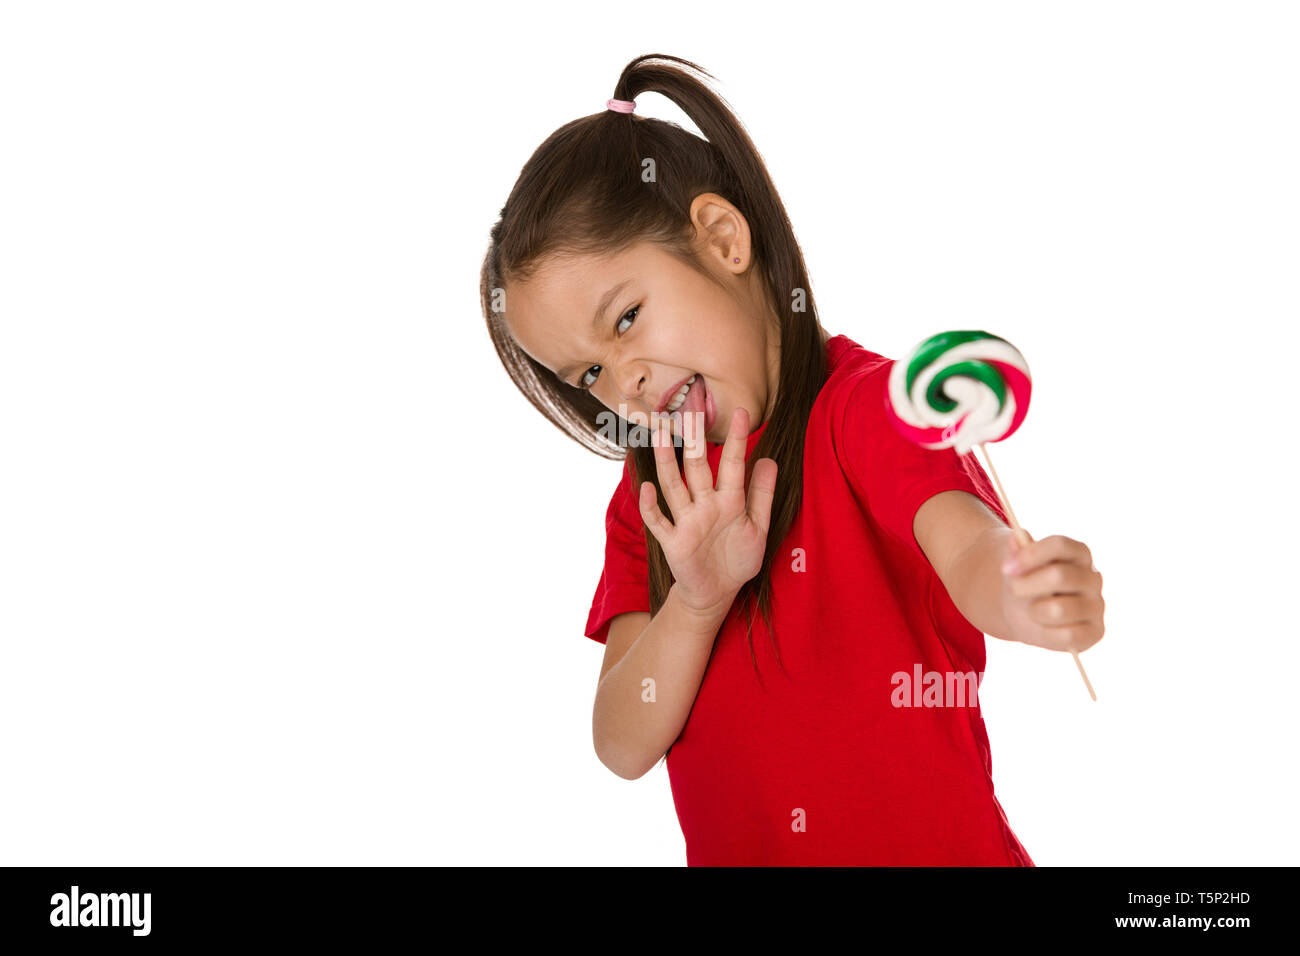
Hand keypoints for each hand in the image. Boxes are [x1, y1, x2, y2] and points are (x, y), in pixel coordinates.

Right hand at [637, 405, 776, 616]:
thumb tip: (769, 459)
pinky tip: (649, 489)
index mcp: (729, 500)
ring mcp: (687, 522)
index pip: (734, 464)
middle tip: (691, 409)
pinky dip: (652, 507)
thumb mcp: (758, 528)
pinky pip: (659, 522)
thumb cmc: (737, 558)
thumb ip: (762, 495)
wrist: (717, 593)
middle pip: (698, 467)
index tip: (743, 412)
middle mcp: (705, 505)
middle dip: (696, 440)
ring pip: (675, 486)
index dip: (738, 440)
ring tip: (662, 435)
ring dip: (668, 462)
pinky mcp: (673, 542)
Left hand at [999, 532, 1104, 652]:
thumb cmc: (1025, 586)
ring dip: (1035, 611)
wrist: (1027, 615)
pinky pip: (1069, 635)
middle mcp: (1093, 577)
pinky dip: (1047, 633)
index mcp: (1079, 553)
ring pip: (1060, 609)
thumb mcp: (1016, 569)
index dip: (1031, 555)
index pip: (1060, 545)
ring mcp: (1097, 605)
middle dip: (1026, 585)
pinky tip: (1045, 628)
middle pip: (1059, 575)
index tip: (1006, 568)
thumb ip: (1016, 554)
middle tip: (1014, 590)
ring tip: (1034, 611)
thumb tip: (1016, 538)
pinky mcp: (1096, 631)